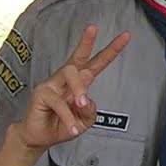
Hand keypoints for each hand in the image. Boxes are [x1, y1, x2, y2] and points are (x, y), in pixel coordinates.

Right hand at [16, 26, 130, 151]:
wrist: (40, 138)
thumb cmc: (62, 126)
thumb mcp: (84, 121)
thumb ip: (90, 111)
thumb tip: (87, 101)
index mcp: (80, 82)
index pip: (97, 62)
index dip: (111, 50)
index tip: (125, 36)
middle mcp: (66, 79)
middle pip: (78, 56)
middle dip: (86, 41)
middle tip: (93, 28)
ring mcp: (52, 84)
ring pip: (70, 73)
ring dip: (79, 90)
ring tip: (81, 105)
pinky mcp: (41, 93)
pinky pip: (58, 102)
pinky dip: (68, 117)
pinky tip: (71, 128)